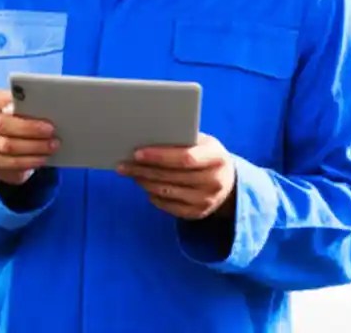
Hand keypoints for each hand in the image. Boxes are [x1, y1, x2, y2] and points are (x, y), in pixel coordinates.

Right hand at [0, 88, 58, 185]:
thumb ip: (29, 108)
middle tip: (51, 130)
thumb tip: (48, 110)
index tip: (33, 105)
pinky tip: (43, 158)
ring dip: (33, 147)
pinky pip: (10, 162)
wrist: (5, 150)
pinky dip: (30, 161)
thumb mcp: (21, 112)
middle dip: (28, 128)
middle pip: (1, 124)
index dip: (12, 101)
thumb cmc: (19, 124)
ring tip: (52, 146)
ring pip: (7, 146)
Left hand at [117, 133, 235, 220]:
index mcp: (216, 157)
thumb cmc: (205, 154)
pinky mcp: (199, 213)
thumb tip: (145, 137)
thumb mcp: (201, 141)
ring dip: (144, 182)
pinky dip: (154, 196)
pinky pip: (170, 207)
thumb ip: (180, 139)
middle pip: (172, 176)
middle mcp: (215, 181)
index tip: (137, 153)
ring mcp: (207, 200)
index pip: (185, 158)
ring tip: (130, 173)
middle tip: (123, 165)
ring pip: (167, 192)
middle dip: (144, 170)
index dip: (159, 156)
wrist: (227, 180)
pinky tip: (144, 186)